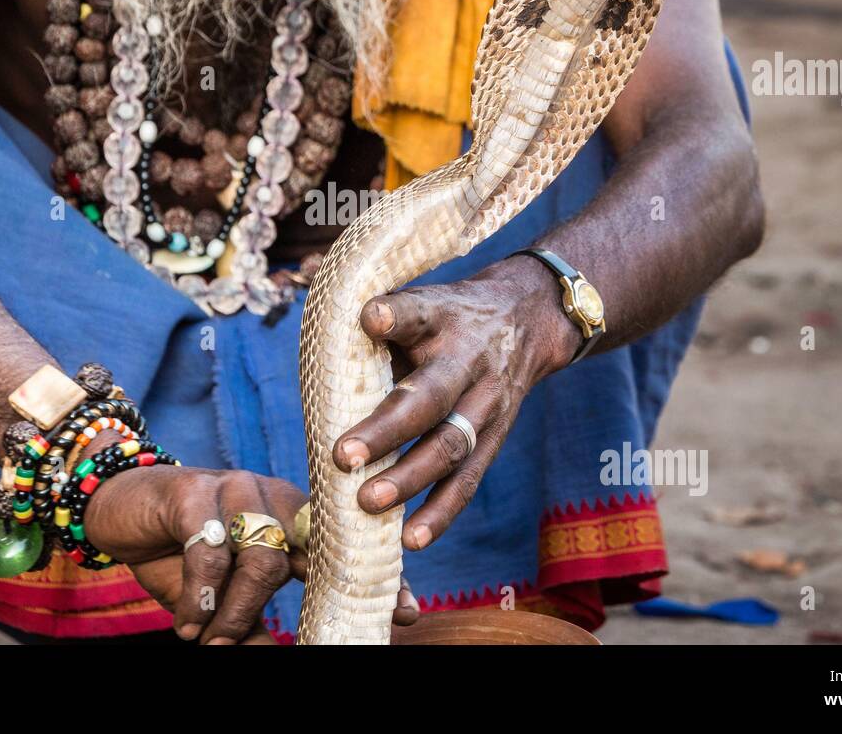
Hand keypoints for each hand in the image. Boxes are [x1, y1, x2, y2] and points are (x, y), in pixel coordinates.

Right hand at [84, 462, 419, 642]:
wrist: (117, 506)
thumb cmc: (180, 550)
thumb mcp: (220, 596)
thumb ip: (253, 624)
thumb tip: (274, 660)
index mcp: (292, 515)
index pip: (342, 546)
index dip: (375, 575)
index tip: (407, 612)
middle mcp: (273, 496)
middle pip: (304, 552)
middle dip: (287, 605)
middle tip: (248, 646)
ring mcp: (236, 489)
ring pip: (263, 555)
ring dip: (236, 610)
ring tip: (211, 640)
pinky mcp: (194, 492)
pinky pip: (211, 550)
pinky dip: (201, 595)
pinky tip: (188, 623)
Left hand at [333, 255, 580, 550]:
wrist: (528, 321)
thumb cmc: (449, 316)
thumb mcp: (423, 300)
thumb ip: (380, 320)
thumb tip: (313, 327)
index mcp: (444, 319)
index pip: (419, 312)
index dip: (395, 314)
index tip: (370, 316)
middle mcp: (469, 362)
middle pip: (431, 397)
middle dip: (387, 430)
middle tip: (342, 455)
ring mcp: (487, 406)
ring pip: (451, 447)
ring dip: (409, 479)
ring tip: (368, 502)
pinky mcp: (493, 440)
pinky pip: (467, 482)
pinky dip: (440, 514)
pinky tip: (409, 540)